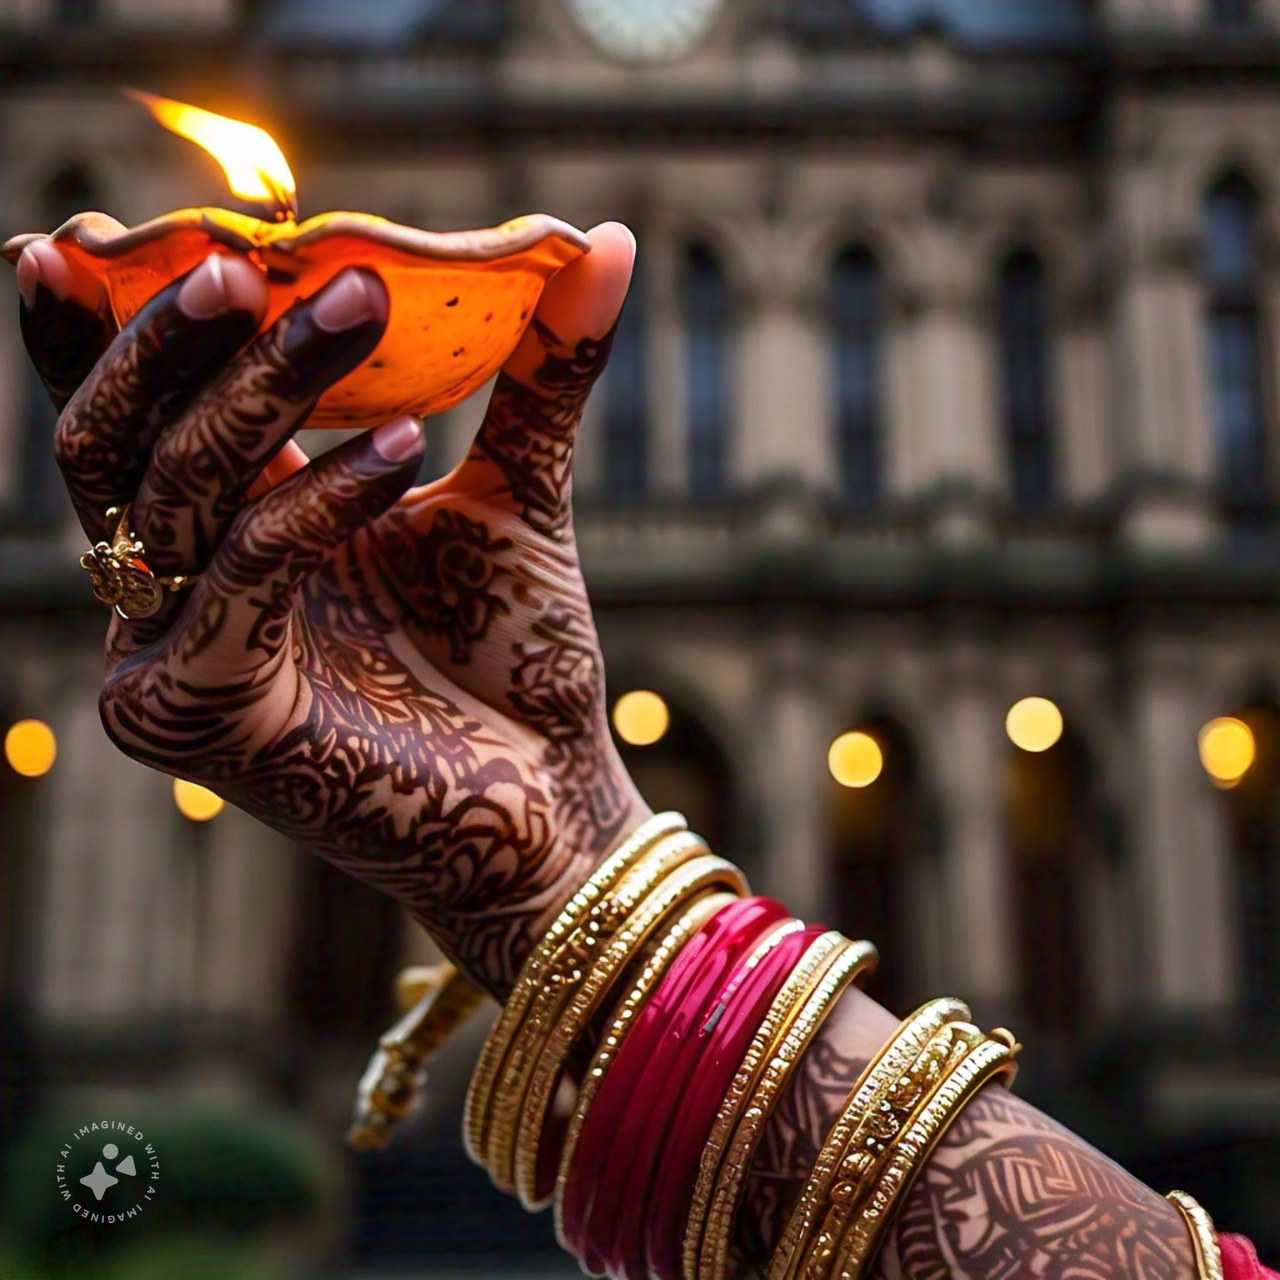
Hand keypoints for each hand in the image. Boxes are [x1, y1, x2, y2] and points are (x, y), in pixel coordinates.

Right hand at [17, 221, 650, 996]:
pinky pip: (239, 574)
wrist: (547, 795)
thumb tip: (606, 238)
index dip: (91, 325)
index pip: (128, 412)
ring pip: (169, 490)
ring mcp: (168, 656)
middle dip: (169, 339)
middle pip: (112, 437)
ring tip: (359, 304)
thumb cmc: (514, 650)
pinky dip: (317, 506)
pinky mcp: (195, 718)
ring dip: (258, 388)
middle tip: (243, 259)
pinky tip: (403, 457)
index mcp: (226, 524)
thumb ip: (536, 370)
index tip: (95, 225)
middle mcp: (179, 586)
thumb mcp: (515, 489)